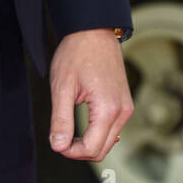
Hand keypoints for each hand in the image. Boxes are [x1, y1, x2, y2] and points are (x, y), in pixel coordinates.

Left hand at [48, 28, 133, 160]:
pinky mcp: (124, 103)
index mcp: (108, 109)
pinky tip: (81, 125)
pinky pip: (112, 129)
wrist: (94, 30)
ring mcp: (126, 108)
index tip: (56, 143)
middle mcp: (123, 112)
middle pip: (102, 150)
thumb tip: (58, 146)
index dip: (71, 152)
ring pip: (108, 142)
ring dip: (88, 143)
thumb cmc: (77, 53)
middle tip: (59, 138)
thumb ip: (61, 120)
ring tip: (67, 130)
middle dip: (79, 151)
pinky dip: (96, 133)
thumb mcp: (62, 86)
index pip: (92, 149)